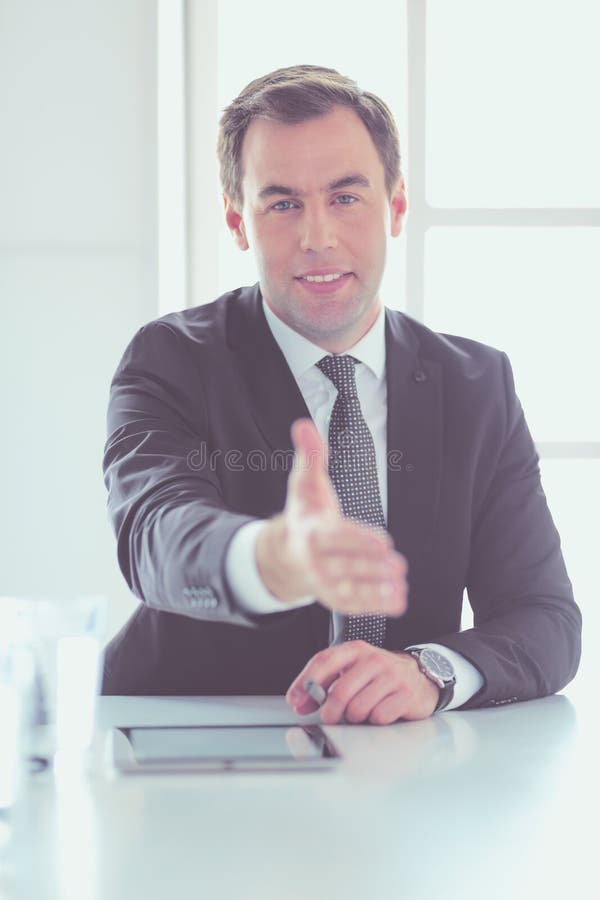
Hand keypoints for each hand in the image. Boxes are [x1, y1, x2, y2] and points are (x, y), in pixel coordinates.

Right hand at [256, 418, 407, 616]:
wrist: (286, 553)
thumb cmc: (304, 514)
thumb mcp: (304, 482)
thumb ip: (310, 455)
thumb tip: (303, 424)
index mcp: (309, 531)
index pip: (335, 537)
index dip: (358, 540)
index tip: (383, 541)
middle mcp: (315, 560)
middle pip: (344, 565)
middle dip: (371, 566)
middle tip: (398, 564)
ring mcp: (323, 582)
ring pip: (350, 588)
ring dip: (375, 590)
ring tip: (400, 586)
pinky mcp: (334, 597)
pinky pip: (354, 604)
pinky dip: (375, 604)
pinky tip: (398, 600)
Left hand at [286, 642, 439, 724]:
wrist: (419, 676)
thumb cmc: (378, 675)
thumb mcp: (352, 670)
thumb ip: (324, 683)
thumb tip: (299, 703)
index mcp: (355, 650)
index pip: (323, 661)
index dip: (305, 683)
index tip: (294, 701)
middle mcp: (373, 659)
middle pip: (339, 692)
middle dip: (330, 712)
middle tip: (331, 717)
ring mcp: (391, 676)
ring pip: (358, 708)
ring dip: (354, 717)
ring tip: (361, 710)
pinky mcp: (406, 694)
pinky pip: (379, 717)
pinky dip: (374, 720)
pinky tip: (379, 711)